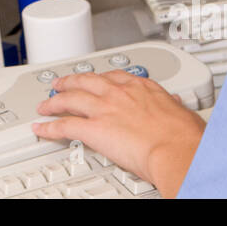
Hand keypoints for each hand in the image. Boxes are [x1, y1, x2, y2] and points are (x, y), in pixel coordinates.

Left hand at [32, 71, 205, 197]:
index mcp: (140, 87)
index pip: (113, 77)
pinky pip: (65, 127)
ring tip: (45, 104)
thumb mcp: (183, 111)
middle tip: (60, 84)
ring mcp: (104, 109)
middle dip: (69, 82)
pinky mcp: (94, 129)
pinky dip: (49, 128)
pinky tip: (41, 129)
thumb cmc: (184, 135)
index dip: (99, 79)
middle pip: (85, 82)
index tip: (94, 80)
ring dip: (54, 102)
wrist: (176, 148)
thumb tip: (177, 103)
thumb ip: (173, 105)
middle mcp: (119, 93)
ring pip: (69, 99)